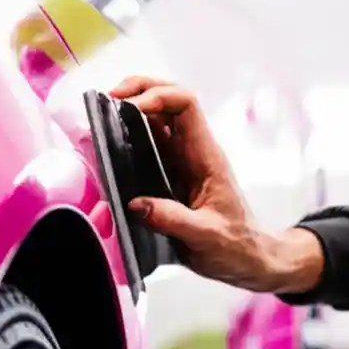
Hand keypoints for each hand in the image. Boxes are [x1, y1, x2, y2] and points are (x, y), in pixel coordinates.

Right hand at [109, 76, 323, 293]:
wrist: (248, 259)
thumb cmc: (235, 246)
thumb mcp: (206, 238)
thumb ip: (173, 221)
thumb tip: (135, 204)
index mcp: (206, 157)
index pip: (186, 105)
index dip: (157, 96)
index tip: (129, 109)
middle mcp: (193, 152)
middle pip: (170, 99)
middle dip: (140, 89)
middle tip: (108, 98)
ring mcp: (181, 162)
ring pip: (156, 119)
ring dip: (129, 110)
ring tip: (100, 116)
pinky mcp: (169, 176)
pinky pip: (147, 146)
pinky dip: (126, 138)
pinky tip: (108, 145)